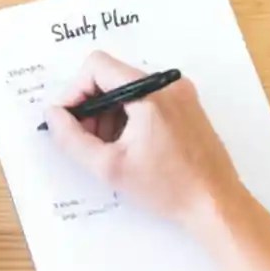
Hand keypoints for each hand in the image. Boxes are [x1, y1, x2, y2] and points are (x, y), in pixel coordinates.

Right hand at [44, 51, 242, 225]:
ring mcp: (180, 92)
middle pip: (111, 76)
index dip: (75, 90)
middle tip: (87, 140)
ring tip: (110, 148)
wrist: (216, 204)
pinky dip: (129, 116)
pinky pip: (146, 98)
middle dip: (91, 105)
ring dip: (109, 113)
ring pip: (127, 88)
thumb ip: (72, 138)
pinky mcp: (187, 105)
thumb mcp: (109, 167)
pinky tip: (129, 147)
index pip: (96, 66)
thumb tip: (53, 115)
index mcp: (149, 92)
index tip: (69, 120)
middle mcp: (167, 83)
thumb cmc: (167, 188)